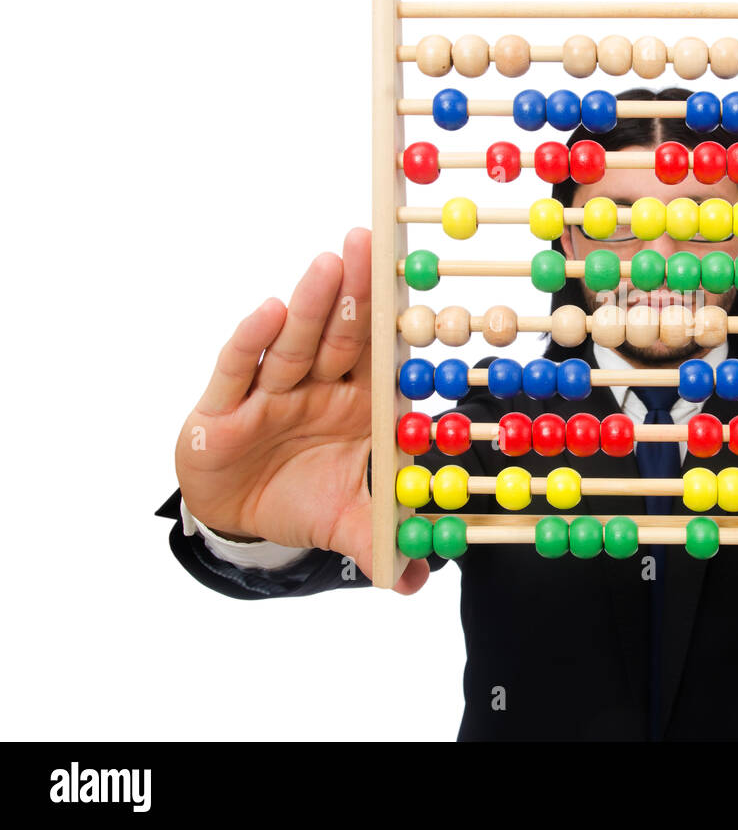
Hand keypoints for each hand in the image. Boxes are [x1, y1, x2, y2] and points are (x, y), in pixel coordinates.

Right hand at [173, 228, 429, 594]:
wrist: (239, 517)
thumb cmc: (303, 499)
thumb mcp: (347, 524)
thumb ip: (380, 544)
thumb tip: (414, 583)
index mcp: (360, 404)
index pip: (383, 356)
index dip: (399, 321)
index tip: (420, 282)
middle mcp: (319, 389)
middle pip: (342, 337)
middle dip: (357, 293)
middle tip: (373, 246)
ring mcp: (272, 394)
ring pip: (295, 345)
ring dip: (313, 306)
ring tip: (331, 265)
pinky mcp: (225, 409)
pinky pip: (239, 371)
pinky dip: (252, 343)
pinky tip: (268, 313)